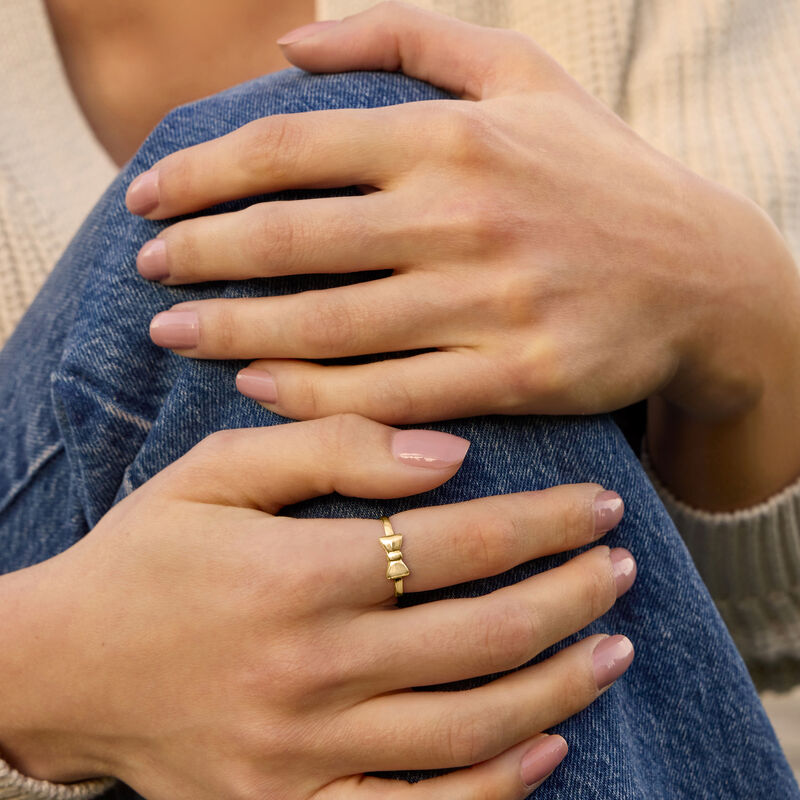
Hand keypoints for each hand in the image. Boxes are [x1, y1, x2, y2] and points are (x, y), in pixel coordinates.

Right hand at [0, 415, 633, 799]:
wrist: (58, 665)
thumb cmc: (144, 553)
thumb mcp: (217, 470)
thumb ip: (330, 446)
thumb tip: (447, 457)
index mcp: (297, 575)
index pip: (458, 545)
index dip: (543, 523)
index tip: (595, 505)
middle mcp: (312, 669)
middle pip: (482, 637)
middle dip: (569, 597)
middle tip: (620, 569)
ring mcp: (305, 754)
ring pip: (471, 729)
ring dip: (559, 686)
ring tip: (614, 647)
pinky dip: (497, 788)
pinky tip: (549, 744)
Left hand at [127, 2, 799, 428]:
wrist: (705, 277)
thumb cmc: (602, 177)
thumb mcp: (524, 74)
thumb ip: (408, 34)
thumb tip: (292, 40)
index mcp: (454, 137)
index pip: (291, 148)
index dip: (202, 174)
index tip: (146, 197)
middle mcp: (464, 217)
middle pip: (293, 238)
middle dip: (200, 254)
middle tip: (146, 270)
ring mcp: (490, 304)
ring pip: (330, 324)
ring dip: (235, 331)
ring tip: (175, 334)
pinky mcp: (516, 379)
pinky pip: (391, 394)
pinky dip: (316, 394)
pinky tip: (259, 388)